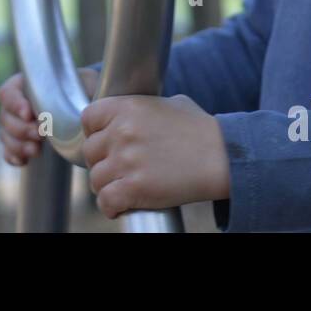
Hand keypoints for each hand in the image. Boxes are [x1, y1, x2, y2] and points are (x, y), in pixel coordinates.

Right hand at [0, 67, 99, 165]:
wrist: (82, 104)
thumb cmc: (81, 89)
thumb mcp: (83, 82)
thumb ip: (78, 87)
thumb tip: (84, 104)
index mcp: (25, 84)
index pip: (8, 92)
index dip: (15, 104)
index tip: (29, 114)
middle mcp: (15, 103)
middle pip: (5, 117)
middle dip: (22, 129)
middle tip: (41, 135)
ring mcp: (14, 124)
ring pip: (5, 135)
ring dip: (19, 145)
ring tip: (37, 151)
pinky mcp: (18, 142)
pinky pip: (7, 151)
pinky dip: (13, 157)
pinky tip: (24, 161)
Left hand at [80, 93, 230, 217]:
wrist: (223, 156)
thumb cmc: (202, 130)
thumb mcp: (171, 104)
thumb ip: (146, 107)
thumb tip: (135, 114)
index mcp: (127, 107)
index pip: (88, 118)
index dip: (94, 132)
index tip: (104, 142)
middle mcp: (121, 132)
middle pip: (89, 151)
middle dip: (101, 162)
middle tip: (117, 169)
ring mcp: (126, 160)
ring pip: (95, 179)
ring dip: (106, 185)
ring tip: (121, 188)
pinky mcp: (135, 188)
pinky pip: (106, 201)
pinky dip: (110, 207)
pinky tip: (121, 206)